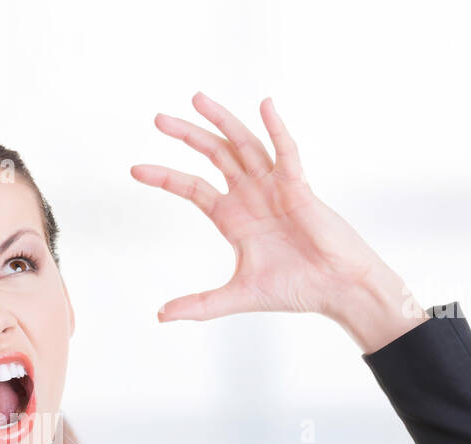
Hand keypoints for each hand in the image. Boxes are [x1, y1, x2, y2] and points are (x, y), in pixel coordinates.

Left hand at [131, 92, 414, 329]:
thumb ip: (200, 304)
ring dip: (222, 121)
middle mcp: (251, 196)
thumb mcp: (237, 295)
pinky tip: (265, 105)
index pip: (192, 188)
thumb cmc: (295, 289)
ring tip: (196, 99)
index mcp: (233, 217)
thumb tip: (160, 315)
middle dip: (187, 136)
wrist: (335, 290)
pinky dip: (276, 129)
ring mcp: (275, 187)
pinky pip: (287, 152)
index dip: (165, 177)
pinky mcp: (300, 187)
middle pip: (214, 155)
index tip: (135, 169)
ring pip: (244, 144)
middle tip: (157, 119)